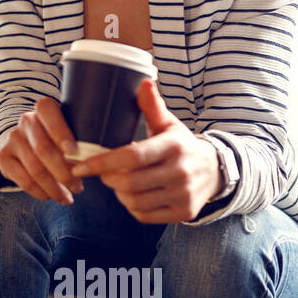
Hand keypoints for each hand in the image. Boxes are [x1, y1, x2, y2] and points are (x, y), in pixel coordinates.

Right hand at [0, 97, 85, 205]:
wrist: (22, 140)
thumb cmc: (54, 138)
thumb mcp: (66, 131)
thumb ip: (76, 142)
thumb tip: (88, 167)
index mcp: (44, 109)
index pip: (48, 112)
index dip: (60, 132)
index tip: (74, 152)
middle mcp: (26, 121)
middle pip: (43, 148)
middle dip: (63, 173)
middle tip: (78, 188)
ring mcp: (12, 139)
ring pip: (35, 169)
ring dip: (54, 188)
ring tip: (67, 198)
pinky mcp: (3, 158)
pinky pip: (24, 181)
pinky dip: (40, 192)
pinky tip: (50, 196)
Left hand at [68, 80, 221, 223]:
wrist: (215, 171)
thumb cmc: (182, 145)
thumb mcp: (169, 124)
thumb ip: (153, 106)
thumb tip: (143, 82)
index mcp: (174, 145)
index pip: (132, 156)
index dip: (103, 162)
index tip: (81, 166)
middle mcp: (181, 171)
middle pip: (130, 182)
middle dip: (108, 178)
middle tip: (101, 172)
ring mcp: (184, 194)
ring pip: (135, 201)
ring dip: (119, 194)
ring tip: (118, 182)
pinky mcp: (184, 212)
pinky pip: (145, 216)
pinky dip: (132, 207)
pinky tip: (132, 196)